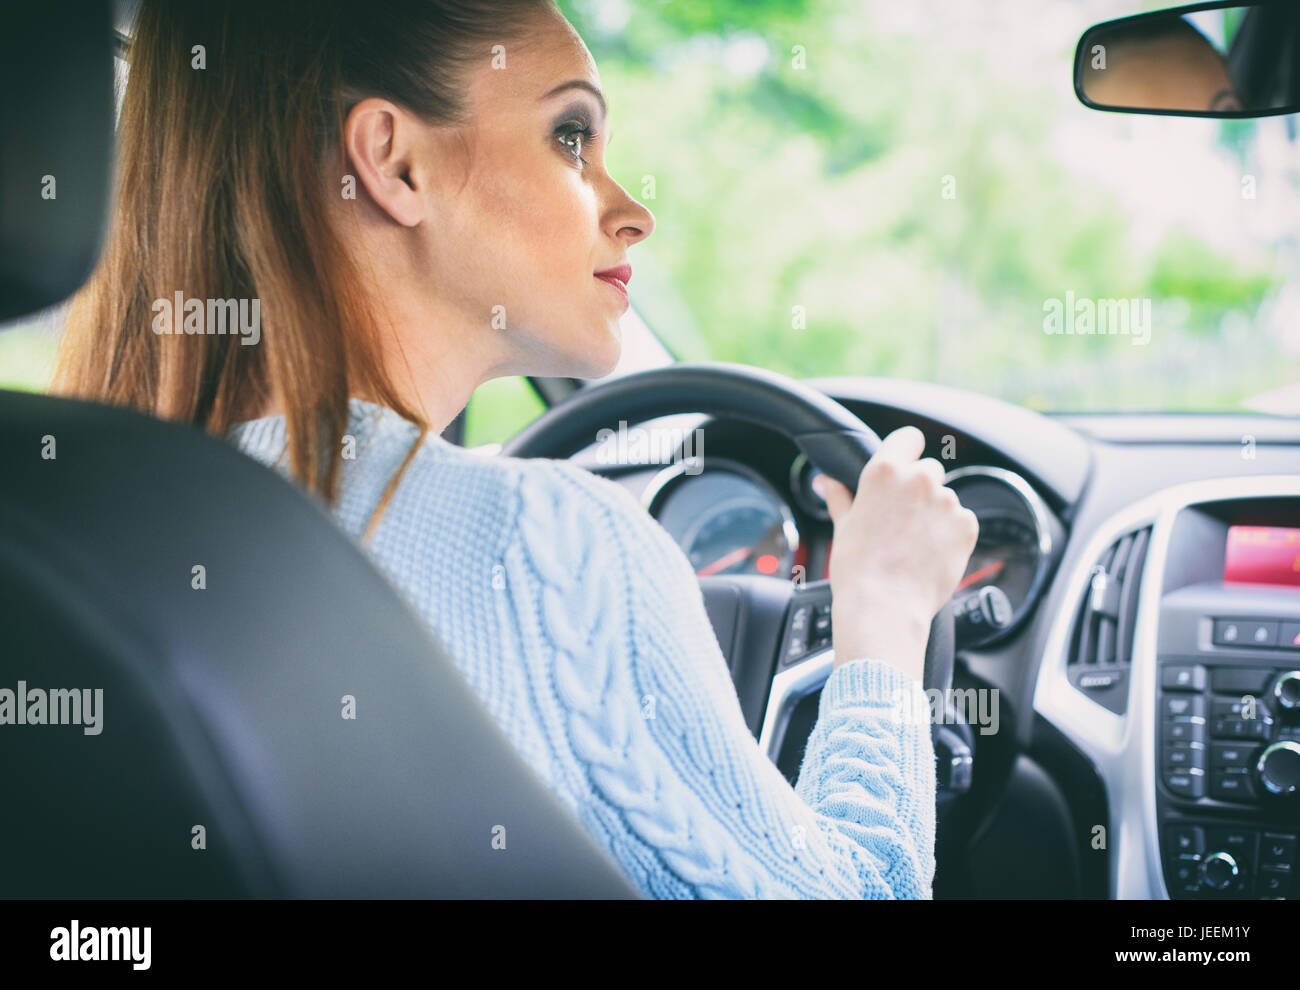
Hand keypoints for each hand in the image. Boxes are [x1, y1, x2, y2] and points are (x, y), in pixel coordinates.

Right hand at [811, 426, 978, 680]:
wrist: (885, 607)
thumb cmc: (858, 569)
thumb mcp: (843, 526)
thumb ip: (840, 497)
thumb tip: (827, 482)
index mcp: (886, 471)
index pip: (908, 438)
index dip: (906, 451)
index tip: (903, 466)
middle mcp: (920, 479)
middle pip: (929, 470)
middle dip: (919, 489)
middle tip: (902, 519)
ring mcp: (947, 502)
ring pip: (945, 498)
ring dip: (934, 513)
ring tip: (914, 544)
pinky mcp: (967, 526)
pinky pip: (960, 521)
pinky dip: (949, 534)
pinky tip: (930, 553)